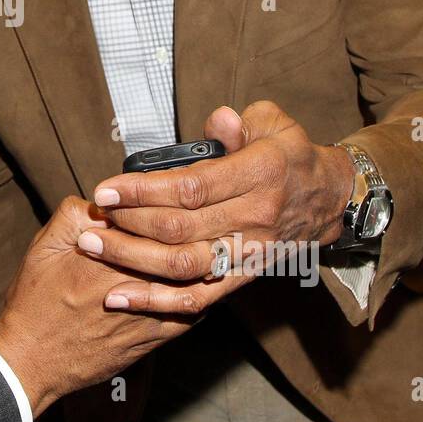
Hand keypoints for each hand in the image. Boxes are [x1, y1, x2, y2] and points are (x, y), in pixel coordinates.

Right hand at [0, 196, 195, 417]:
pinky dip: (199, 292)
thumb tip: (108, 201)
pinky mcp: (154, 339)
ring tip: (201, 241)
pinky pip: (192, 312)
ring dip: (199, 258)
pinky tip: (197, 278)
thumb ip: (73, 215)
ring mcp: (147, 315)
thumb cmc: (35, 303)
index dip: (157, 204)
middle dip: (184, 229)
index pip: (148, 220)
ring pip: (191, 279)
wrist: (32, 360)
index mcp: (104, 259)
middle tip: (188, 216)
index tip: (156, 199)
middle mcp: (131, 287)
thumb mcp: (43, 248)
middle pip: (176, 248)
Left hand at [77, 101, 354, 313]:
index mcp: (258, 176)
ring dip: (132, 260)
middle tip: (93, 216)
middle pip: (179, 228)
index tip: (107, 189)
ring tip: (93, 247)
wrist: (329, 199)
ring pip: (182, 266)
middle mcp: (253, 218)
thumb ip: (240, 123)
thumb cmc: (290, 155)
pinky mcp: (243, 277)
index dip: (144, 191)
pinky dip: (157, 301)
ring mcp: (247, 253)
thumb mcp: (272, 123)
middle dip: (128, 223)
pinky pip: (198, 298)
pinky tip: (121, 296)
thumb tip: (218, 120)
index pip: (191, 188)